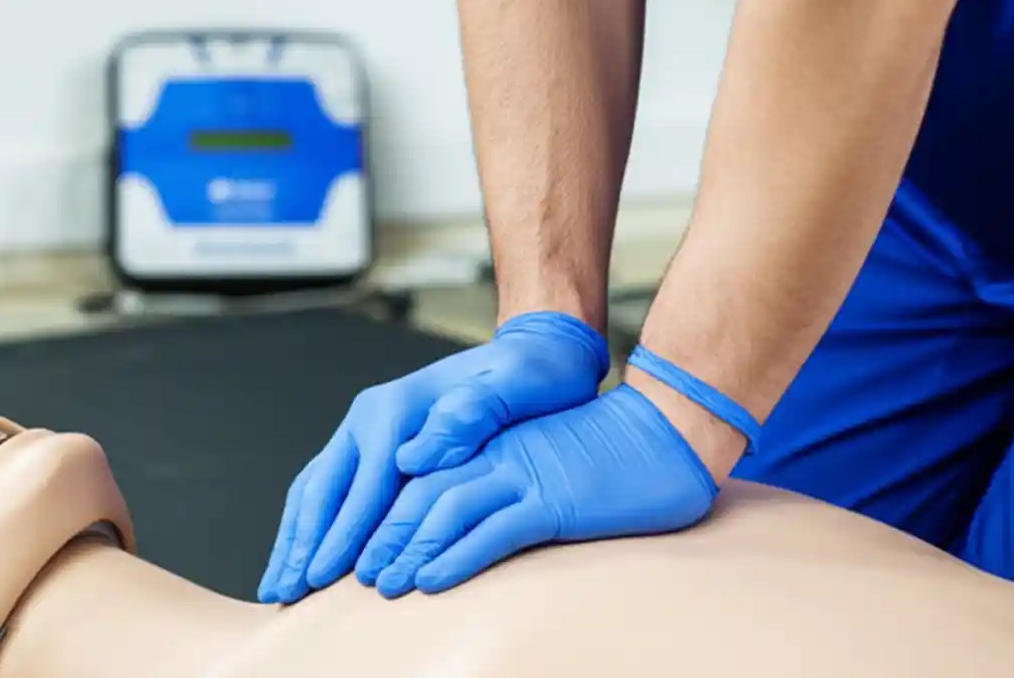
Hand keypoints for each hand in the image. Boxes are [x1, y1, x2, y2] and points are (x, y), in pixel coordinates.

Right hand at [257, 311, 608, 603]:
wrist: (534, 353)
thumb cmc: (531, 377)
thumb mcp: (515, 387)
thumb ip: (469, 415)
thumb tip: (411, 457)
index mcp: (399, 407)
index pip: (365, 483)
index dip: (345, 533)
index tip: (325, 577)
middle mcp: (372, 416)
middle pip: (325, 486)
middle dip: (303, 543)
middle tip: (284, 593)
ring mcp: (367, 429)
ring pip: (316, 488)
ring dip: (296, 538)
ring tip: (279, 586)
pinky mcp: (373, 444)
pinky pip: (329, 488)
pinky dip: (311, 525)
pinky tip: (303, 556)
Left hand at [354, 383, 718, 597]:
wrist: (670, 430)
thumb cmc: (611, 451)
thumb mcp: (543, 458)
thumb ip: (498, 475)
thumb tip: (453, 505)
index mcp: (491, 445)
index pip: (417, 477)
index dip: (379, 512)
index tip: (352, 546)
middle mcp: (497, 456)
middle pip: (417, 494)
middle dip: (374, 535)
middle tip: (344, 572)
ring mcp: (523, 475)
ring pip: (443, 511)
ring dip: (405, 549)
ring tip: (377, 582)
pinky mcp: (553, 501)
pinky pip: (493, 530)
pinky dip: (455, 556)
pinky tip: (430, 581)